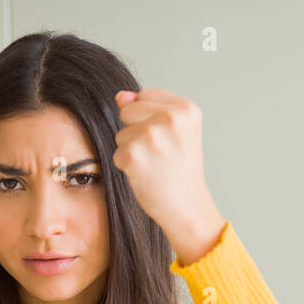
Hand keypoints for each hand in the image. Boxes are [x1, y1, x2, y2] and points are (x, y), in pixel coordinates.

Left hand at [113, 88, 224, 263]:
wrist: (186, 207)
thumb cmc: (180, 171)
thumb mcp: (175, 133)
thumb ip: (148, 109)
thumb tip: (120, 96)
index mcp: (186, 109)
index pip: (145, 95)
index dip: (149, 119)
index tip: (167, 140)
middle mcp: (170, 118)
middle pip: (128, 110)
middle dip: (136, 131)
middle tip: (159, 154)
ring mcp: (151, 135)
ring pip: (121, 133)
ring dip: (132, 151)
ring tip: (154, 166)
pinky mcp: (133, 153)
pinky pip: (117, 153)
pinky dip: (126, 167)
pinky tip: (146, 175)